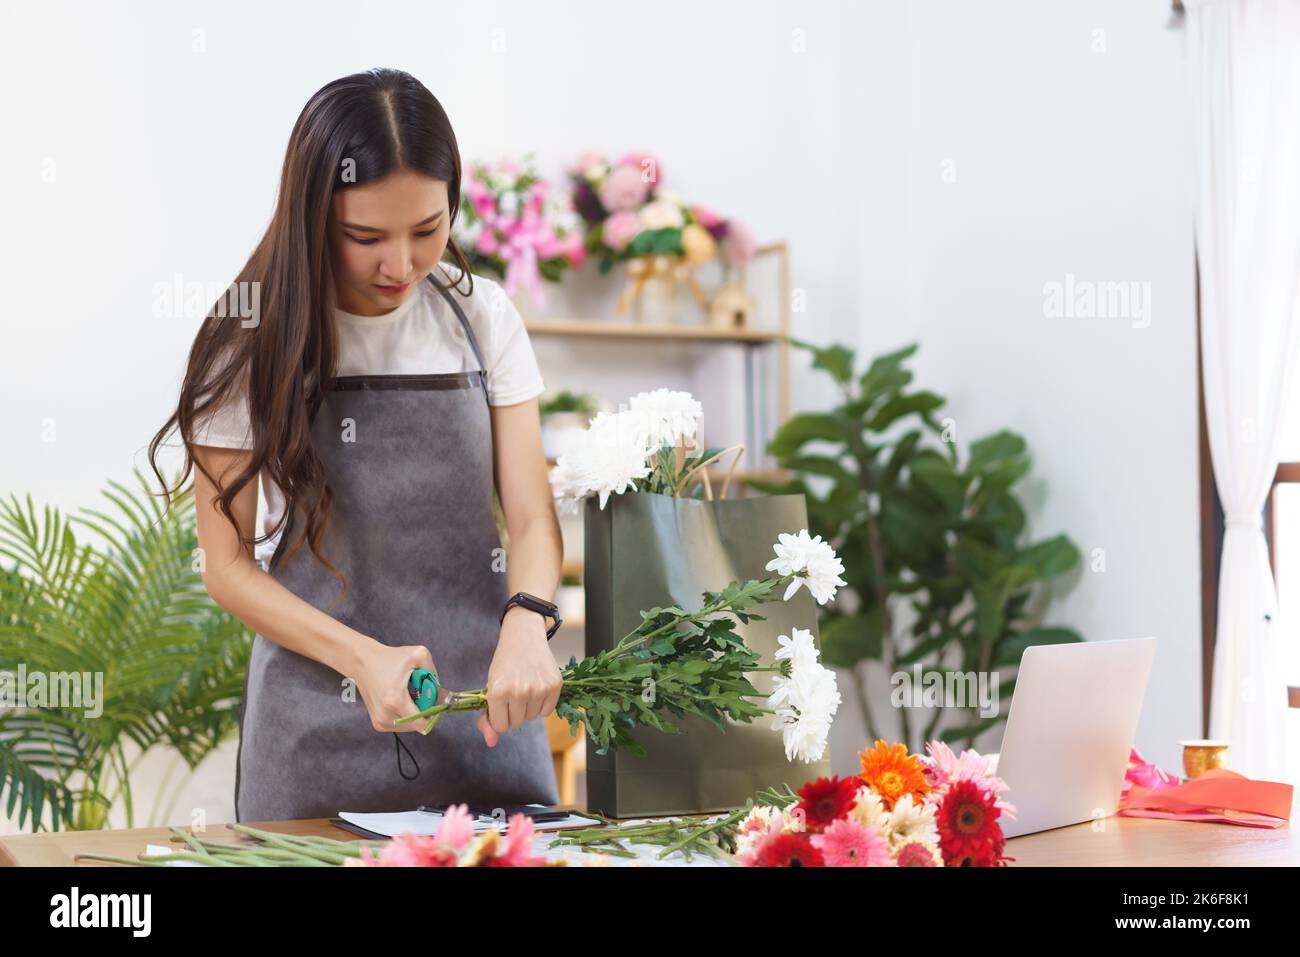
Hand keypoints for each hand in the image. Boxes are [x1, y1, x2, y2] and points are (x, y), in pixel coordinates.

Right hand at [354, 640, 438, 733]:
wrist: (362, 662)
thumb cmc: (389, 658)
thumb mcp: (418, 655)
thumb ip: (433, 673)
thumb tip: (442, 693)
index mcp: (396, 701)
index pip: (422, 723)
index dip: (433, 713)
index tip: (433, 700)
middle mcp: (386, 716)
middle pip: (418, 724)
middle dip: (424, 710)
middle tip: (419, 692)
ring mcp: (380, 722)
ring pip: (410, 726)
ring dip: (414, 713)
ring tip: (407, 695)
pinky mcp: (377, 723)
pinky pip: (400, 725)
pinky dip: (405, 714)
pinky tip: (400, 700)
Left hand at [476, 606, 562, 746]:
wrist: (523, 636)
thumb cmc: (504, 663)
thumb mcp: (490, 687)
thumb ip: (488, 718)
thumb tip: (491, 743)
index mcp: (497, 691)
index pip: (500, 726)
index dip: (499, 716)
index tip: (501, 703)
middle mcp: (518, 691)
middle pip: (516, 723)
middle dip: (513, 712)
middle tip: (513, 692)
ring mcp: (538, 689)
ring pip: (531, 717)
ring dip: (527, 707)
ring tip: (525, 686)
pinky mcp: (554, 685)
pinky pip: (547, 711)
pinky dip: (542, 704)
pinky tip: (537, 687)